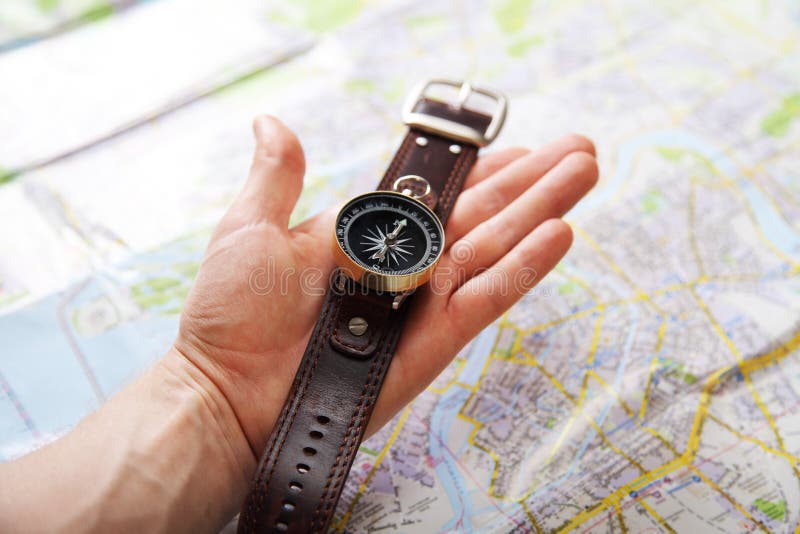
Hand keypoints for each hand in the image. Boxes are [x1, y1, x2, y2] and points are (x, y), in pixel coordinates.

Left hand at [174, 116, 597, 456]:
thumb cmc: (233, 311)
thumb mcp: (252, 227)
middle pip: (483, 214)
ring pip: (497, 246)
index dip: (483, 170)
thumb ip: (277, 175)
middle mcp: (407, 265)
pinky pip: (489, 296)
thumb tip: (271, 121)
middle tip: (579, 149)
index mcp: (370, 236)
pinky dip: (525, 266)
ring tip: (585, 172)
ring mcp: (426, 301)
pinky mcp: (438, 339)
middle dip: (532, 181)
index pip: (441, 195)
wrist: (229, 390)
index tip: (519, 147)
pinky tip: (561, 233)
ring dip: (543, 208)